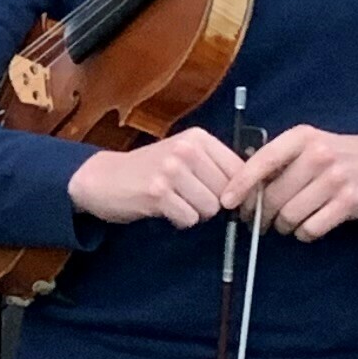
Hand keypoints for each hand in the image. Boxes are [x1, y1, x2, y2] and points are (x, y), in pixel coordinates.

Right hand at [68, 127, 245, 228]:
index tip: (230, 201)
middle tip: (191, 199)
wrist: (103, 178)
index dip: (240, 190)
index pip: (240, 168)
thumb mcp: (183, 155)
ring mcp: (171, 170)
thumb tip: (253, 188)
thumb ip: (214, 165)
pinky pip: (189, 219)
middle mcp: (186, 150)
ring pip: (210, 208)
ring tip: (177, 202)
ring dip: (196, 213)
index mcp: (198, 137)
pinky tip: (165, 210)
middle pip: (226, 191)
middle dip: (213, 203)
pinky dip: (180, 221)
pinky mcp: (158, 193)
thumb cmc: (149, 169)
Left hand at [231, 125, 357, 241]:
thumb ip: (279, 161)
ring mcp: (335, 179)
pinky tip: (307, 226)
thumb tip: (241, 187)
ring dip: (283, 226)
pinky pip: (311, 228)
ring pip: (289, 215)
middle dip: (260, 215)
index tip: (227, 202)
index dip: (240, 184)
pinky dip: (304, 233)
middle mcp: (317, 155)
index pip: (262, 161)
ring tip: (287, 223)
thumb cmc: (337, 156)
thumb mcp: (309, 145)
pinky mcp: (349, 202)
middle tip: (259, 222)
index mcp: (301, 137)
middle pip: (273, 196)